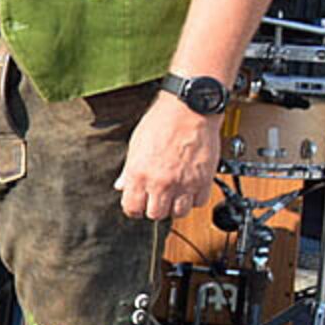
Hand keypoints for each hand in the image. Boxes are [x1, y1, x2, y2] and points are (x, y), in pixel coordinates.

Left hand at [114, 92, 221, 219]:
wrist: (189, 110)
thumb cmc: (161, 121)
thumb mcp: (135, 144)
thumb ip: (128, 170)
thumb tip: (121, 185)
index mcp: (139, 174)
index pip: (132, 208)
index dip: (134, 208)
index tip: (137, 205)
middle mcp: (160, 183)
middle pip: (156, 215)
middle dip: (155, 208)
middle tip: (156, 198)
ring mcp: (183, 184)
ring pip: (179, 213)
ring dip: (175, 206)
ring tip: (174, 194)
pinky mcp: (203, 181)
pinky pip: (199, 203)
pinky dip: (195, 199)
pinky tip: (190, 188)